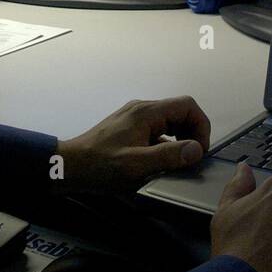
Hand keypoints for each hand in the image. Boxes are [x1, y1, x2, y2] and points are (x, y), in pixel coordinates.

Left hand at [54, 96, 210, 193]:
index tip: (199, 149)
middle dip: (192, 133)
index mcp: (146, 113)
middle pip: (180, 112)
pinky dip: (166, 143)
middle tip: (191, 157)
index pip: (187, 106)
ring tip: (178, 161)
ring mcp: (135, 117)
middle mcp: (142, 109)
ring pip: (170, 121)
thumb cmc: (100, 166)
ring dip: (180, 139)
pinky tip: (160, 161)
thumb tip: (196, 149)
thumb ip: (168, 156)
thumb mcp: (136, 165)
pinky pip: (157, 130)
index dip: (201, 126)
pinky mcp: (129, 128)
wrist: (70, 166)